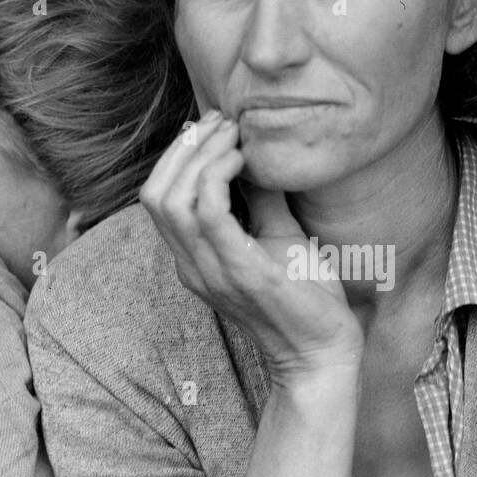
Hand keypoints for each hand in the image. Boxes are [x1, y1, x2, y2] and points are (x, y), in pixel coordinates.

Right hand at [140, 110, 363, 382]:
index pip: (157, 198)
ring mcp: (211, 272)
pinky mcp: (240, 274)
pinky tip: (244, 161)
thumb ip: (262, 198)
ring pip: (171, 200)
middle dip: (184, 148)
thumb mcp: (279, 235)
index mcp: (194, 258)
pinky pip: (208, 214)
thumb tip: (259, 152)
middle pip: (154, 194)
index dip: (177, 155)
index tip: (215, 127)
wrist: (323, 353)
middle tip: (222, 124)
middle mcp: (192, 267)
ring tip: (234, 137)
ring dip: (200, 156)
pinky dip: (218, 176)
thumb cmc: (304, 297)